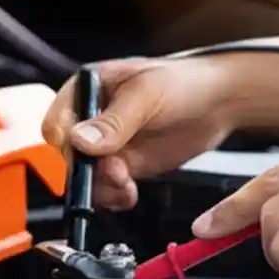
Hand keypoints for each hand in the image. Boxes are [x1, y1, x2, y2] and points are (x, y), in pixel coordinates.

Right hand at [42, 57, 238, 209]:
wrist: (220, 103)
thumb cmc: (186, 82)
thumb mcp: (147, 96)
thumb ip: (114, 121)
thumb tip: (80, 140)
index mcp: (88, 88)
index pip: (58, 121)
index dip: (67, 142)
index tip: (87, 154)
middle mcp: (93, 118)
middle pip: (69, 155)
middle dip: (89, 170)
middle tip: (117, 171)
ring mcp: (108, 144)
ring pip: (86, 177)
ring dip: (102, 187)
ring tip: (126, 183)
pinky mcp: (124, 165)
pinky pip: (106, 188)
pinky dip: (114, 196)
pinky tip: (129, 192)